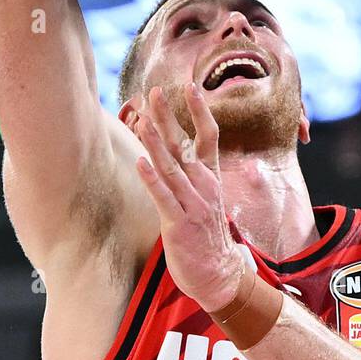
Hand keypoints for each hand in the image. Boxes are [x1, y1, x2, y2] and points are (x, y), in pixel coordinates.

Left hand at [135, 84, 245, 312]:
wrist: (219, 274)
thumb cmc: (206, 235)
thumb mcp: (204, 198)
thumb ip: (189, 174)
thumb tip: (172, 150)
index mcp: (211, 177)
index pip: (209, 136)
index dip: (200, 110)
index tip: (190, 85)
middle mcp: (204, 186)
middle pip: (184, 144)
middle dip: (168, 117)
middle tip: (155, 91)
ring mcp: (193, 204)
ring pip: (171, 167)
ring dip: (155, 142)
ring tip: (142, 119)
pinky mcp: (179, 224)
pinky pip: (163, 198)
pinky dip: (151, 179)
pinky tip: (141, 162)